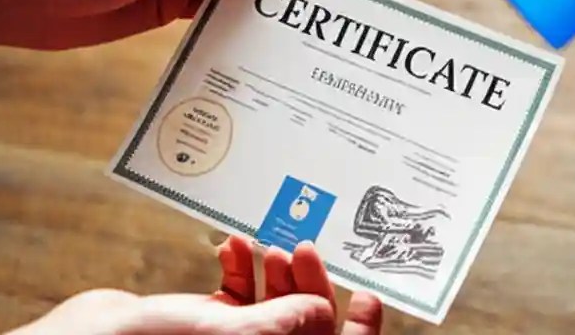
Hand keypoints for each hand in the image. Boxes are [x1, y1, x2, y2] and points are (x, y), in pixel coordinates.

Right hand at [8, 236, 383, 334]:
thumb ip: (280, 324)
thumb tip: (326, 316)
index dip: (358, 333)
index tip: (369, 299)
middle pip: (305, 325)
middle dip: (310, 286)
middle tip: (301, 249)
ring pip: (276, 305)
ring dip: (277, 272)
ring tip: (268, 248)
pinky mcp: (205, 322)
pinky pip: (239, 294)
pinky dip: (241, 268)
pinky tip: (233, 249)